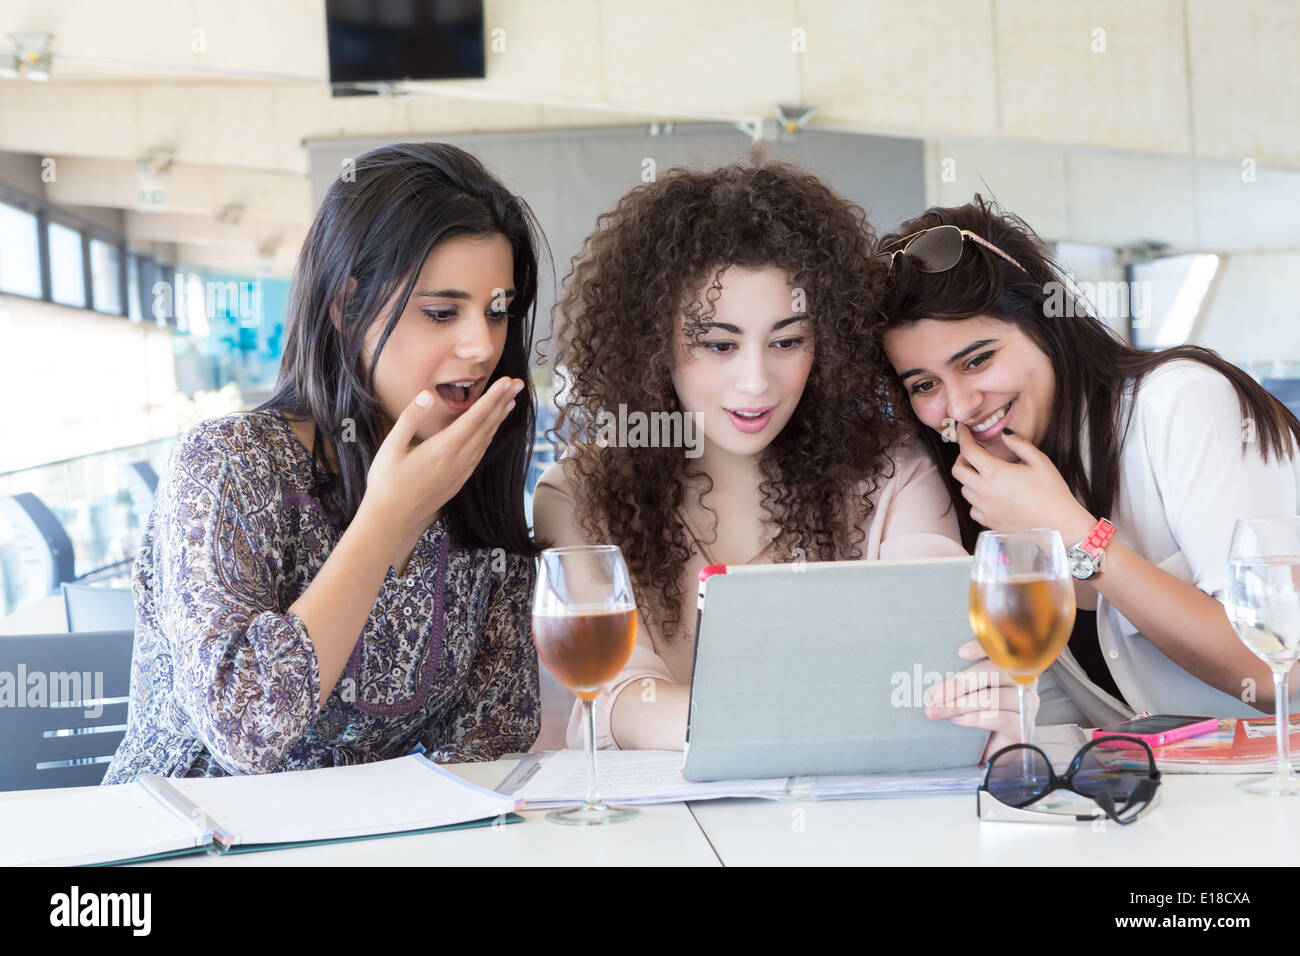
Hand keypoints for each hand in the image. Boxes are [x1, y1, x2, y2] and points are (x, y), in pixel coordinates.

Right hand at [360, 377, 523, 538]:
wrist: (391, 520)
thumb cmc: (386, 483)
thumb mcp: (391, 447)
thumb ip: (410, 418)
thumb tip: (426, 395)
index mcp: (443, 449)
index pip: (475, 417)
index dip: (493, 397)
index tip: (508, 382)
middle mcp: (458, 460)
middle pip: (486, 426)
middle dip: (503, 402)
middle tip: (518, 384)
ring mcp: (460, 472)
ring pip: (485, 440)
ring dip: (498, 419)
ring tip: (509, 402)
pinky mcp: (458, 481)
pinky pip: (479, 454)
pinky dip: (489, 437)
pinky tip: (490, 431)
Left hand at [923, 638, 1039, 763]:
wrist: (992, 749)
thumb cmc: (977, 712)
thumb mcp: (969, 689)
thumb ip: (961, 677)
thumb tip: (933, 675)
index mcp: (1011, 665)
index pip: (1002, 650)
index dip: (983, 648)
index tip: (960, 652)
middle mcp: (1024, 682)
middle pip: (996, 674)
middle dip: (960, 684)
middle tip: (934, 694)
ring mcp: (1026, 705)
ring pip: (994, 698)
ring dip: (960, 704)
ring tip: (937, 710)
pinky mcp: (1023, 727)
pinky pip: (1001, 719)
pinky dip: (976, 719)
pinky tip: (958, 720)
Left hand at [952, 423, 1095, 543]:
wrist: (1059, 525)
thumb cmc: (1052, 492)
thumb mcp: (1040, 461)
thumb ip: (1019, 444)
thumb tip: (1005, 433)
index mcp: (995, 472)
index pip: (967, 450)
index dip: (962, 436)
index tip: (962, 430)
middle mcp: (984, 491)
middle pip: (957, 470)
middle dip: (962, 458)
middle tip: (973, 453)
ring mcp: (984, 508)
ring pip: (964, 490)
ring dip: (969, 479)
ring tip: (984, 474)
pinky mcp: (988, 522)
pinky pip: (972, 508)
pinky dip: (976, 499)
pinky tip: (989, 496)